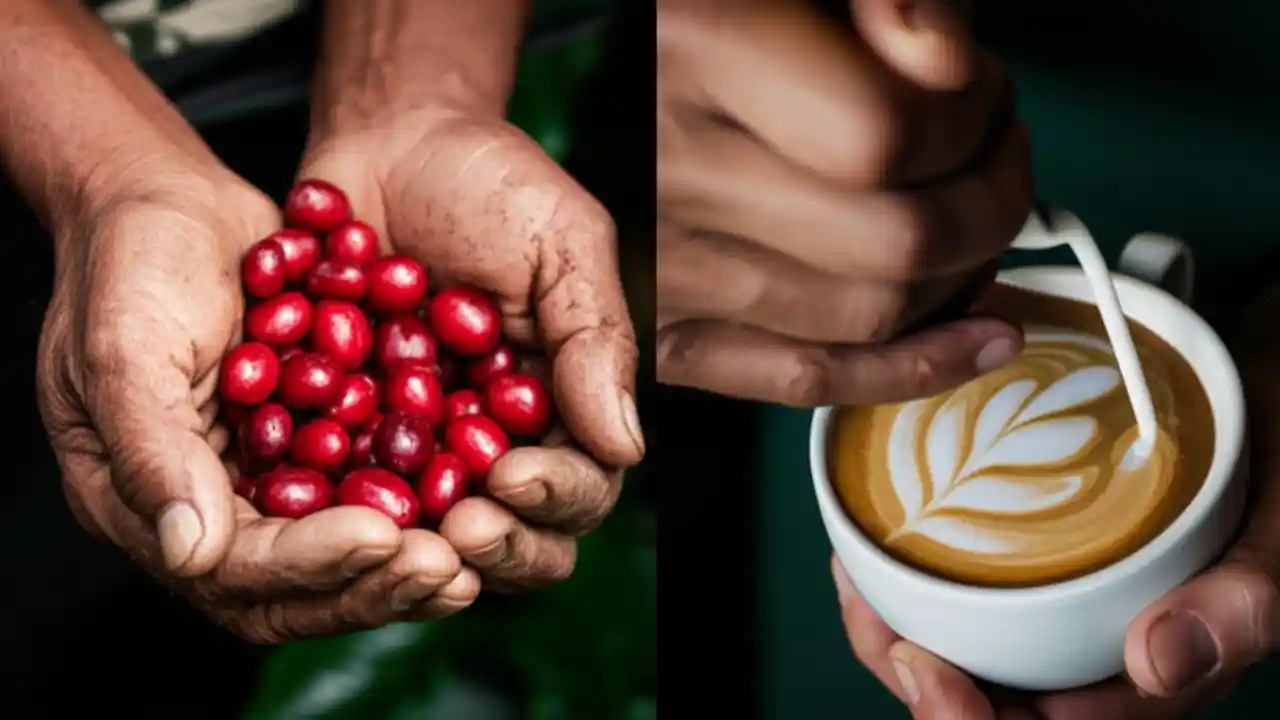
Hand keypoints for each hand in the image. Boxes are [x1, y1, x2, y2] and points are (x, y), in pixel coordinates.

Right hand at [37, 159, 477, 642]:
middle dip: (373, 583)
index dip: (310, 562)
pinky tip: (477, 498)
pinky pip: (366, 496)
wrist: (169, 200)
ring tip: (471, 559)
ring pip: (341, 554)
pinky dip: (419, 506)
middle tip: (449, 569)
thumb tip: (191, 554)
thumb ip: (153, 450)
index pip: (234, 569)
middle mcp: (208, 509)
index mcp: (144, 502)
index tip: (382, 537)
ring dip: (406, 564)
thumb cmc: (130, 262)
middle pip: (297, 587)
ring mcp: (264, 482)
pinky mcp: (313, 449)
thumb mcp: (126, 348)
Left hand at [298, 107, 644, 590]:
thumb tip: (624, 447)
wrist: (387, 139)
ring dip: (415, 542)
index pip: (579, 485)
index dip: (554, 497)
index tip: (513, 476)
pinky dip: (329, 497)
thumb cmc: (492, 184)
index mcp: (561, 409)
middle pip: (512, 533)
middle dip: (494, 543)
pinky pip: (335, 488)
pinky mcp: (341, 433)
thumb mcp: (562, 245)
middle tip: (460, 524)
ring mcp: (417, 445)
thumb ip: (595, 341)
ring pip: (427, 534)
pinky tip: (312, 488)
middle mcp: (493, 443)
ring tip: (388, 526)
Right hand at [657, 0, 1032, 405]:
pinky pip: (802, 378)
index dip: (972, 121)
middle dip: (990, 200)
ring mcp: (663, 270)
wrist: (553, 96)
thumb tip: (953, 73)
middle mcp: (670, 173)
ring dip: (963, 273)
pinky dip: (909, 371)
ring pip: (866, 315)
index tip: (985, 97)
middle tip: (999, 158)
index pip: (883, 137)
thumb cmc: (676, 26)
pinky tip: (980, 338)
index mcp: (690, 55)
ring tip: (977, 220)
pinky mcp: (667, 335)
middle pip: (893, 241)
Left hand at [830, 287, 1279, 718]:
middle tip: (885, 638)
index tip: (926, 672)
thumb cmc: (1270, 466)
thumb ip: (1239, 602)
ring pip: (972, 658)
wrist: (1256, 403)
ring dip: (905, 638)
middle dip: (925, 686)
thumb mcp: (1274, 529)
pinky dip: (911, 589)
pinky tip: (873, 559)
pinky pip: (965, 602)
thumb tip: (1156, 664)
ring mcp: (1067, 615)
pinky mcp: (1037, 570)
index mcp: (1156, 676)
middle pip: (997, 704)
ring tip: (860, 591)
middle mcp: (1102, 658)